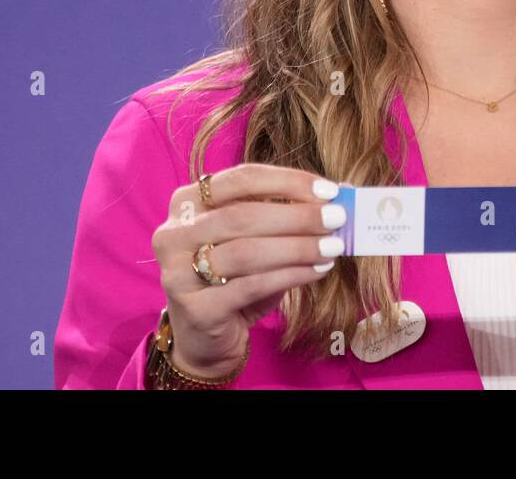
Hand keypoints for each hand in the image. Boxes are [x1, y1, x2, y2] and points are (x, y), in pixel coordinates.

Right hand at [150, 165, 347, 379]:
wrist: (205, 337)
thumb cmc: (235, 278)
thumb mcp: (257, 239)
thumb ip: (287, 213)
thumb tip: (341, 193)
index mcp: (187, 202)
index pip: (241, 178)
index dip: (288, 181)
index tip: (329, 190)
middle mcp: (174, 233)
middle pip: (243, 215)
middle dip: (298, 216)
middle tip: (337, 219)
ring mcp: (178, 272)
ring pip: (247, 251)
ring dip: (298, 247)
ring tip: (333, 247)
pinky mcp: (196, 309)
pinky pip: (252, 286)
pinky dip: (291, 275)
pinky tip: (318, 270)